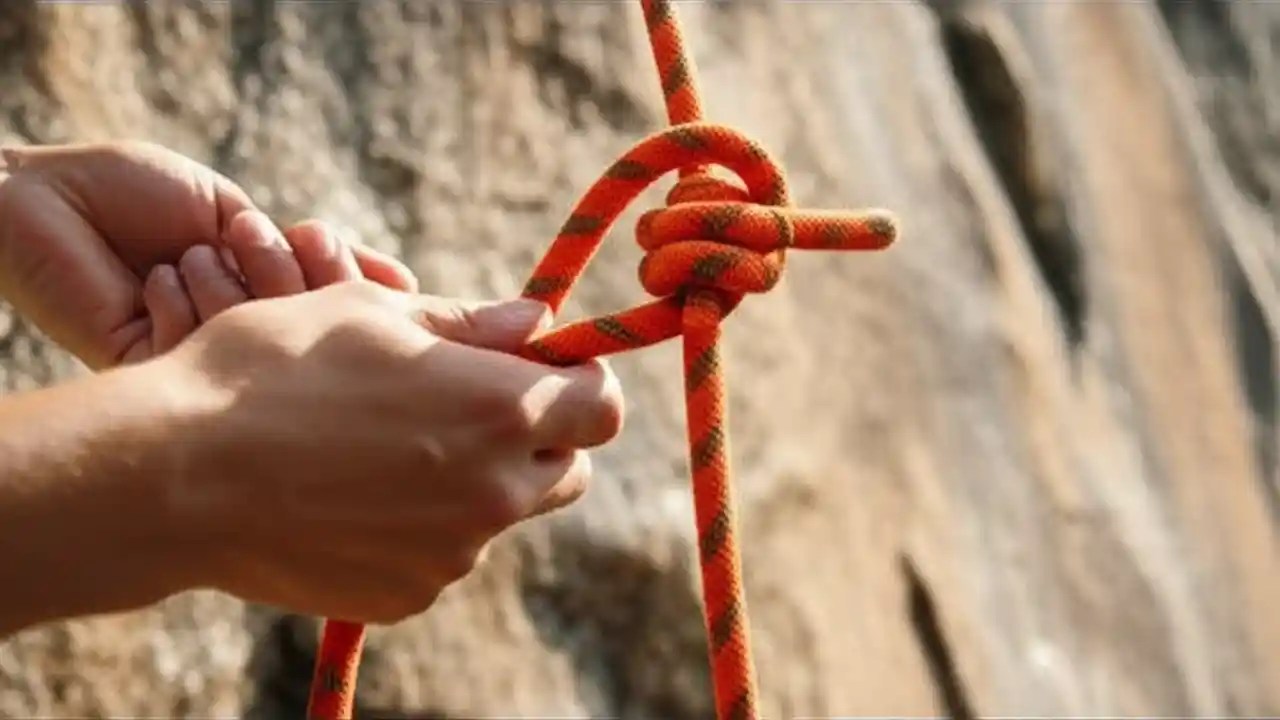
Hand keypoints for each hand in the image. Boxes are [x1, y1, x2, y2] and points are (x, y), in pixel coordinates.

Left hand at [140, 211, 416, 360]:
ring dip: (241, 282)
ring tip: (205, 245)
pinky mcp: (156, 379)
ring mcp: (201, 367)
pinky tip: (162, 273)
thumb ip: (314, 257)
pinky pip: (208, 355)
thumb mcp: (243, 214)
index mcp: (265, 308)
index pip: (341, 319)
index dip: (354, 292)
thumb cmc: (138, 194)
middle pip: (316, 340)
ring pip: (268, 349)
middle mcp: (241, 347)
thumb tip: (404, 284)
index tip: (345, 253)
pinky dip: (190, 303)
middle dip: (305, 282)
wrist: (49, 197)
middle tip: (280, 238)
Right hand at [152, 282, 622, 623]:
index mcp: (500, 410)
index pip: (602, 408)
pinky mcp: (408, 596)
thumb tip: (540, 325)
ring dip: (476, 484)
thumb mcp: (371, 315)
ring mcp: (453, 554)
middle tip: (468, 408)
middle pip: (566, 470)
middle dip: (537, 437)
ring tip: (388, 450)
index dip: (579, 384)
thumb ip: (473, 326)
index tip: (538, 371)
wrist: (177, 475)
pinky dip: (423, 530)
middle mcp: (495, 492)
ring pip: (501, 515)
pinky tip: (354, 497)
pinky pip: (444, 557)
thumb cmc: (272, 370)